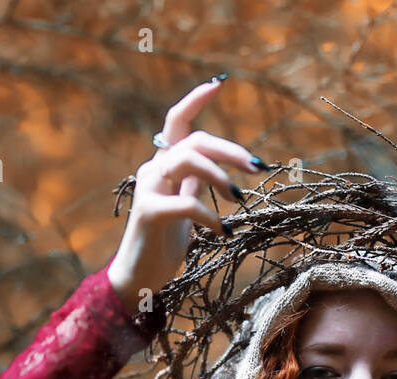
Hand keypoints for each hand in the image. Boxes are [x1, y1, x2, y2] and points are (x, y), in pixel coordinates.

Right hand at [107, 75, 273, 314]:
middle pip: (194, 141)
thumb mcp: (185, 205)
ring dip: (220, 176)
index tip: (219, 84)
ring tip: (239, 198)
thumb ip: (195, 181)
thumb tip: (219, 163)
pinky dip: (210, 216)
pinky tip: (222, 230)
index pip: (177, 121)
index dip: (195, 99)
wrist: (139, 276)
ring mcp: (148, 189)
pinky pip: (185, 203)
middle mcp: (153, 170)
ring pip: (187, 160)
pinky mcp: (148, 213)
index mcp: (164, 165)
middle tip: (257, 167)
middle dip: (229, 149)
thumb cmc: (165, 241)